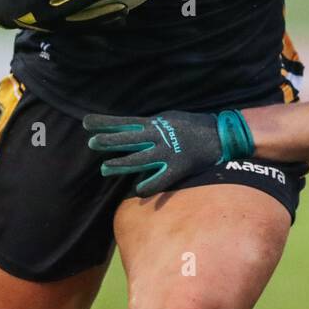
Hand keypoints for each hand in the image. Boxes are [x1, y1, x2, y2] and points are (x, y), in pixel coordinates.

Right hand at [0, 0, 119, 29]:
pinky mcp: (64, 31)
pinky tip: (122, 18)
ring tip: (124, 9)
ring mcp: (57, 26)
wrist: (6, 13)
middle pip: (73, 8)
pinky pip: (87, 28)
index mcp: (33, 2)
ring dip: (104, 17)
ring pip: (84, 22)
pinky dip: (104, 24)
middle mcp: (46, 17)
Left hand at [84, 109, 254, 196]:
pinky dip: (149, 185)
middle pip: (130, 139)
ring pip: (141, 159)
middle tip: (92, 143)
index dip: (106, 123)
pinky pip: (161, 178)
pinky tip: (138, 190)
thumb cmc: (194, 125)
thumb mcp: (170, 118)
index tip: (86, 123)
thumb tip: (133, 127)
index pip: (126, 122)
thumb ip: (152, 124)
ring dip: (122, 164)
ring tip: (105, 168)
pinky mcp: (179, 166)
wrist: (222, 134)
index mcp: (156, 123)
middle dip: (110, 141)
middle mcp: (159, 137)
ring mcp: (169, 152)